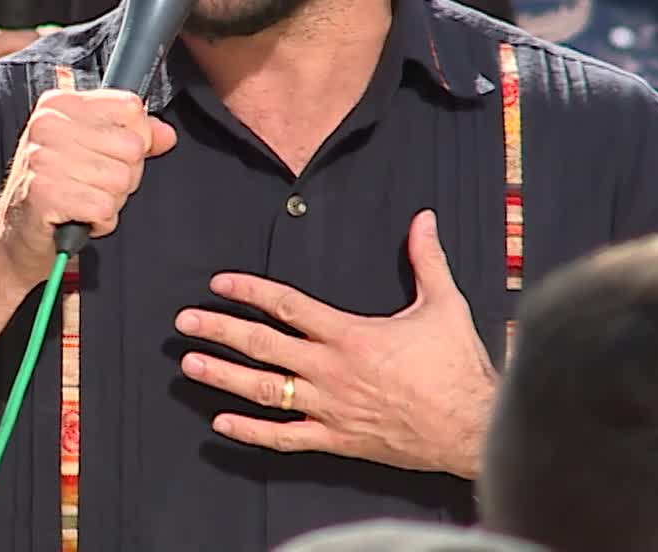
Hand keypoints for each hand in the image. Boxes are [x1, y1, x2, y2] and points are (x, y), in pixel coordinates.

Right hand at [0, 88, 175, 282]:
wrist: (14, 235)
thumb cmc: (56, 187)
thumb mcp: (91, 150)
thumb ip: (132, 136)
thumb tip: (166, 135)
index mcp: (59, 103)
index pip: (130, 107)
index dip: (137, 139)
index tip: (112, 156)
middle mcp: (47, 124)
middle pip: (132, 147)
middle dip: (123, 176)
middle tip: (92, 185)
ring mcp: (43, 158)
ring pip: (121, 180)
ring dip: (110, 201)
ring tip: (82, 201)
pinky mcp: (44, 194)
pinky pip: (104, 208)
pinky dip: (100, 221)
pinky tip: (79, 217)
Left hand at [174, 210, 498, 477]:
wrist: (471, 427)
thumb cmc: (457, 367)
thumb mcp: (444, 305)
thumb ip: (426, 260)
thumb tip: (423, 218)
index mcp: (351, 335)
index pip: (287, 306)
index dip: (250, 292)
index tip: (219, 284)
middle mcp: (331, 371)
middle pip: (264, 346)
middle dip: (220, 331)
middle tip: (186, 323)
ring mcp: (329, 408)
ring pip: (265, 391)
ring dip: (224, 377)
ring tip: (190, 366)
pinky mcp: (335, 440)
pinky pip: (284, 437)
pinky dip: (250, 433)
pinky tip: (221, 425)